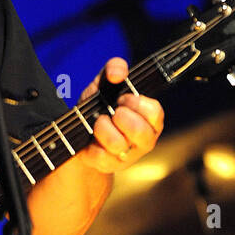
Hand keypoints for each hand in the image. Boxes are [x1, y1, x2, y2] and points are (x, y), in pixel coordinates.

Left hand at [76, 57, 163, 172]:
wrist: (79, 131)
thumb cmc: (100, 105)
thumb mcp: (105, 83)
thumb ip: (114, 68)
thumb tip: (118, 73)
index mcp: (151, 120)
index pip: (155, 112)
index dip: (137, 103)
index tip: (122, 98)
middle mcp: (144, 140)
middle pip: (141, 132)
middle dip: (121, 117)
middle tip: (112, 112)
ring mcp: (128, 156)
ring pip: (119, 145)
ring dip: (103, 129)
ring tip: (98, 123)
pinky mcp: (108, 166)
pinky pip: (101, 157)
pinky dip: (91, 145)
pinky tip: (91, 140)